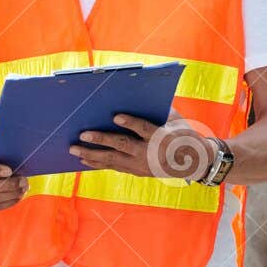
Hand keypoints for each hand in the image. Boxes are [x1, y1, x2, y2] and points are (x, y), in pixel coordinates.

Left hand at [71, 114, 216, 179]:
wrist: (193, 162)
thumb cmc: (182, 134)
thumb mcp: (176, 120)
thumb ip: (158, 110)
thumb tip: (138, 94)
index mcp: (162, 137)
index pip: (145, 129)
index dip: (131, 123)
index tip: (116, 116)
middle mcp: (150, 152)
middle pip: (123, 145)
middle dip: (101, 139)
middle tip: (82, 134)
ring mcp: (142, 164)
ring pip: (114, 159)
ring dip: (92, 154)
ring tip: (73, 149)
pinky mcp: (136, 172)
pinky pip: (114, 167)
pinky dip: (98, 163)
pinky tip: (83, 160)